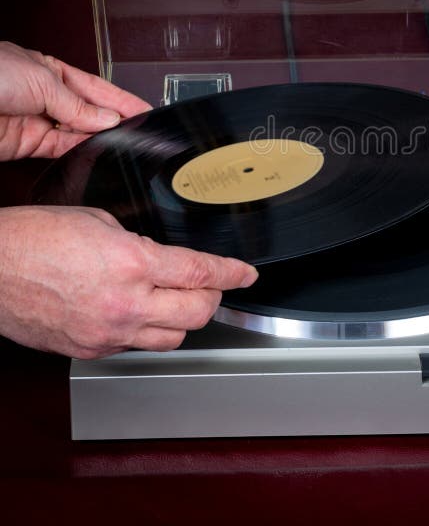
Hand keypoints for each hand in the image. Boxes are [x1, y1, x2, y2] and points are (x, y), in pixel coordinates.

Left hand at [0, 41, 150, 160]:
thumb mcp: (42, 80)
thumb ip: (77, 105)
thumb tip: (107, 119)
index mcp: (48, 70)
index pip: (94, 86)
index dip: (121, 99)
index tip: (145, 109)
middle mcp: (42, 95)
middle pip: (87, 111)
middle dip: (112, 120)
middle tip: (138, 130)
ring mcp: (34, 120)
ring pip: (76, 132)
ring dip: (97, 138)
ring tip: (120, 141)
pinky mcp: (24, 145)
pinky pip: (59, 149)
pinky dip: (78, 152)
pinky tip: (93, 151)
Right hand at [0, 206, 258, 357]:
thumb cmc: (36, 238)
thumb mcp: (102, 223)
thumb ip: (141, 245)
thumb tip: (163, 260)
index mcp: (134, 264)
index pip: (202, 273)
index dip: (233, 274)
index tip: (247, 274)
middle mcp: (126, 304)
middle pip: (199, 313)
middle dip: (214, 297)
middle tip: (212, 285)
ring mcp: (109, 333)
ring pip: (174, 338)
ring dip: (184, 319)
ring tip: (177, 301)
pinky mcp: (90, 350)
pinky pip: (136, 346)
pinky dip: (148, 331)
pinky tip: (138, 313)